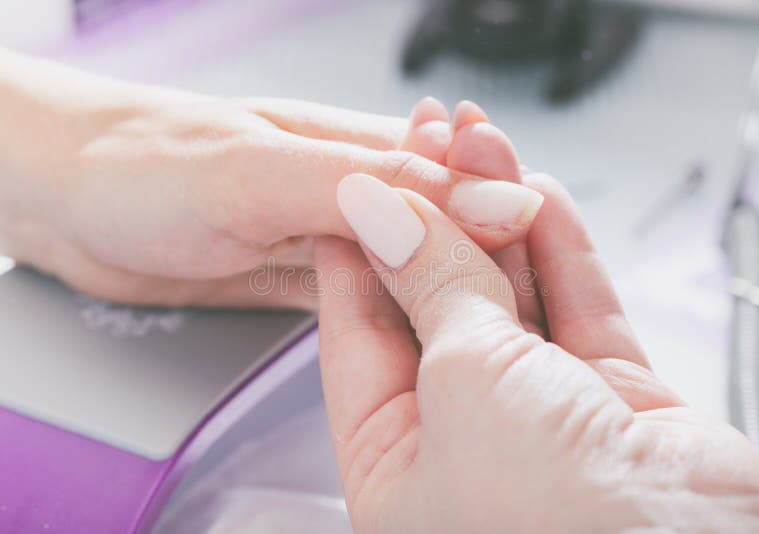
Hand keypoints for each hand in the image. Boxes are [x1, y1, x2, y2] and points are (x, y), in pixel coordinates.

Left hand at [0, 50, 538, 307]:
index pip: (467, 186)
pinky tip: (411, 341)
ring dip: (440, 301)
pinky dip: (389, 320)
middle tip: (508, 320)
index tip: (535, 275)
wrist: (63, 199)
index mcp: (365, 147)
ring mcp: (332, 237)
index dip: (507, 226)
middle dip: (481, 272)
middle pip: (449, 235)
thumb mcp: (263, 172)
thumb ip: (375, 187)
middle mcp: (358, 191)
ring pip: (411, 273)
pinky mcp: (304, 276)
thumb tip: (492, 197)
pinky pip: (365, 303)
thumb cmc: (143, 163)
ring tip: (474, 338)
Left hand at [315, 172, 758, 531]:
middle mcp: (463, 442)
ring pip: (509, 295)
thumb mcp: (462, 382)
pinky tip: (537, 190)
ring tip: (481, 142)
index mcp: (394, 465)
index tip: (361, 180)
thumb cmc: (554, 526)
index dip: (359, 248)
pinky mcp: (612, 399)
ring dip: (497, 217)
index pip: (357, 333)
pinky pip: (576, 307)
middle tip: (430, 140)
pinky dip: (559, 247)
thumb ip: (432, 288)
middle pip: (435, 304)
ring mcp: (539, 418)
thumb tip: (386, 213)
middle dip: (436, 217)